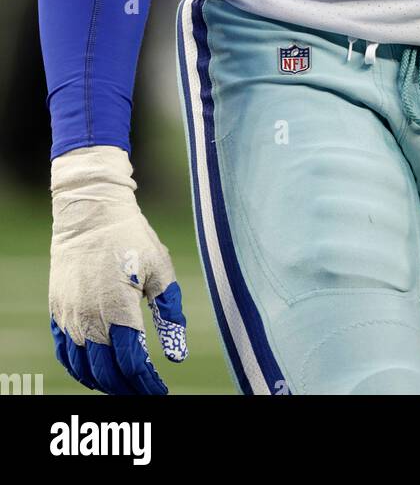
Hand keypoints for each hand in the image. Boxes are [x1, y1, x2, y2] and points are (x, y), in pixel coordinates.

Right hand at [49, 145, 186, 392]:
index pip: (133, 364)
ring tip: (122, 385)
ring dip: (103, 383)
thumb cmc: (131, 238)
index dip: (148, 382)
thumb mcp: (161, 270)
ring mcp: (70, 317)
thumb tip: (178, 356)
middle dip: (128, 388)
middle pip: (107, 373)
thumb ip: (170, 313)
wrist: (90, 212)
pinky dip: (78, 370)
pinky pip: (64, 353)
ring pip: (83, 369)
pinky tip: (94, 371)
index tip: (161, 389)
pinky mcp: (57, 311)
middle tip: (144, 390)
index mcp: (120, 310)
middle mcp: (90, 319)